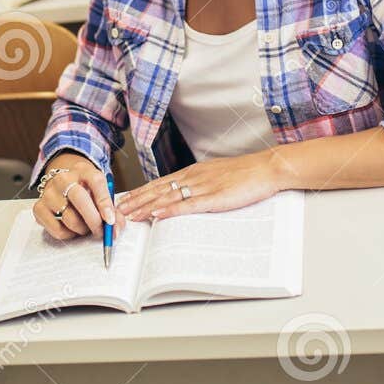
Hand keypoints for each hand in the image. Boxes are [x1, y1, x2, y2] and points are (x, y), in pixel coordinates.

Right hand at [33, 151, 121, 240]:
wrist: (63, 184)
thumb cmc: (85, 190)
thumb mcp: (101, 192)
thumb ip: (112, 210)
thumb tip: (115, 231)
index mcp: (83, 170)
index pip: (96, 182)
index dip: (104, 202)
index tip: (110, 220)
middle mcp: (63, 178)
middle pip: (79, 198)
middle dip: (93, 220)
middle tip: (101, 231)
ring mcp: (49, 192)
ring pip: (69, 218)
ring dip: (82, 229)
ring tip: (86, 227)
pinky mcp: (39, 208)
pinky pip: (56, 230)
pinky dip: (68, 235)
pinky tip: (72, 229)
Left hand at [116, 151, 284, 221]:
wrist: (266, 168)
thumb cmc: (245, 174)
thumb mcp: (217, 176)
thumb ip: (199, 184)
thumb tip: (184, 194)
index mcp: (194, 172)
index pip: (160, 183)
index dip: (141, 192)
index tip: (125, 200)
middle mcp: (193, 177)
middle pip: (158, 190)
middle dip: (136, 201)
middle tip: (117, 210)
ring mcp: (203, 186)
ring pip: (168, 197)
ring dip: (146, 207)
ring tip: (129, 215)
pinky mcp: (214, 197)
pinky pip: (188, 205)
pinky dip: (170, 210)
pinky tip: (158, 215)